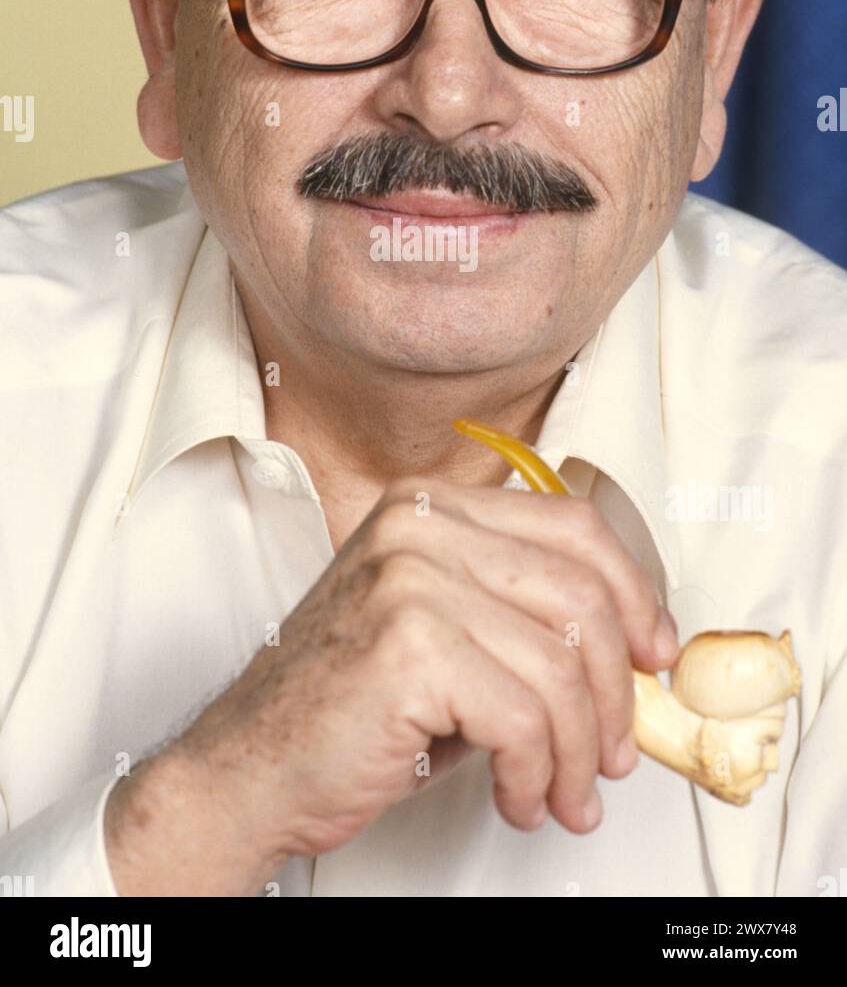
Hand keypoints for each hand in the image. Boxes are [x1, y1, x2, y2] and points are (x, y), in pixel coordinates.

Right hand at [172, 474, 677, 863]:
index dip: (632, 592)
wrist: (246, 768)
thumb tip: (630, 647)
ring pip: (559, 665)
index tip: (652, 652)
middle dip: (613, 692)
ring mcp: (410, 578)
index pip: (572, 523)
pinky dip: (536, 773)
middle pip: (579, 594)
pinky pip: (524, 718)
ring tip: (564, 791)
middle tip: (614, 752)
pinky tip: (518, 796)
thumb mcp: (443, 631)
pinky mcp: (408, 646)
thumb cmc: (346, 708)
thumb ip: (522, 616)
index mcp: (431, 507)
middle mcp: (420, 526)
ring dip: (578, 750)